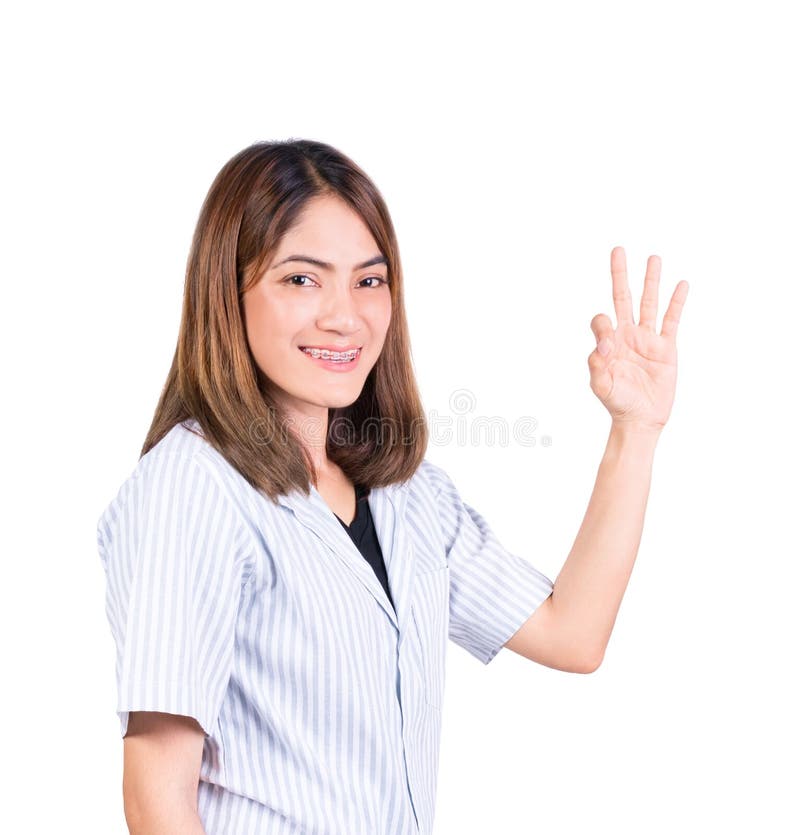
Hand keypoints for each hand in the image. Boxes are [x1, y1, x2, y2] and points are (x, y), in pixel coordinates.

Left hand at [588, 247, 688, 432]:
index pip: (603, 319)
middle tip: (618, 250)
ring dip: (651, 281)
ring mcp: (647, 338)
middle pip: (623, 297)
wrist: (640, 418)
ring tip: (653, 258)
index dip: (602, 326)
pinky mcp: (666, 347)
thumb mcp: (601, 385)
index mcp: (608, 342)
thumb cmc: (617, 402)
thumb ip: (597, 364)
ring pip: (649, 302)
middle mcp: (627, 334)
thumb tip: (604, 343)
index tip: (607, 346)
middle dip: (620, 274)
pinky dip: (677, 302)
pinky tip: (681, 284)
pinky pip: (672, 319)